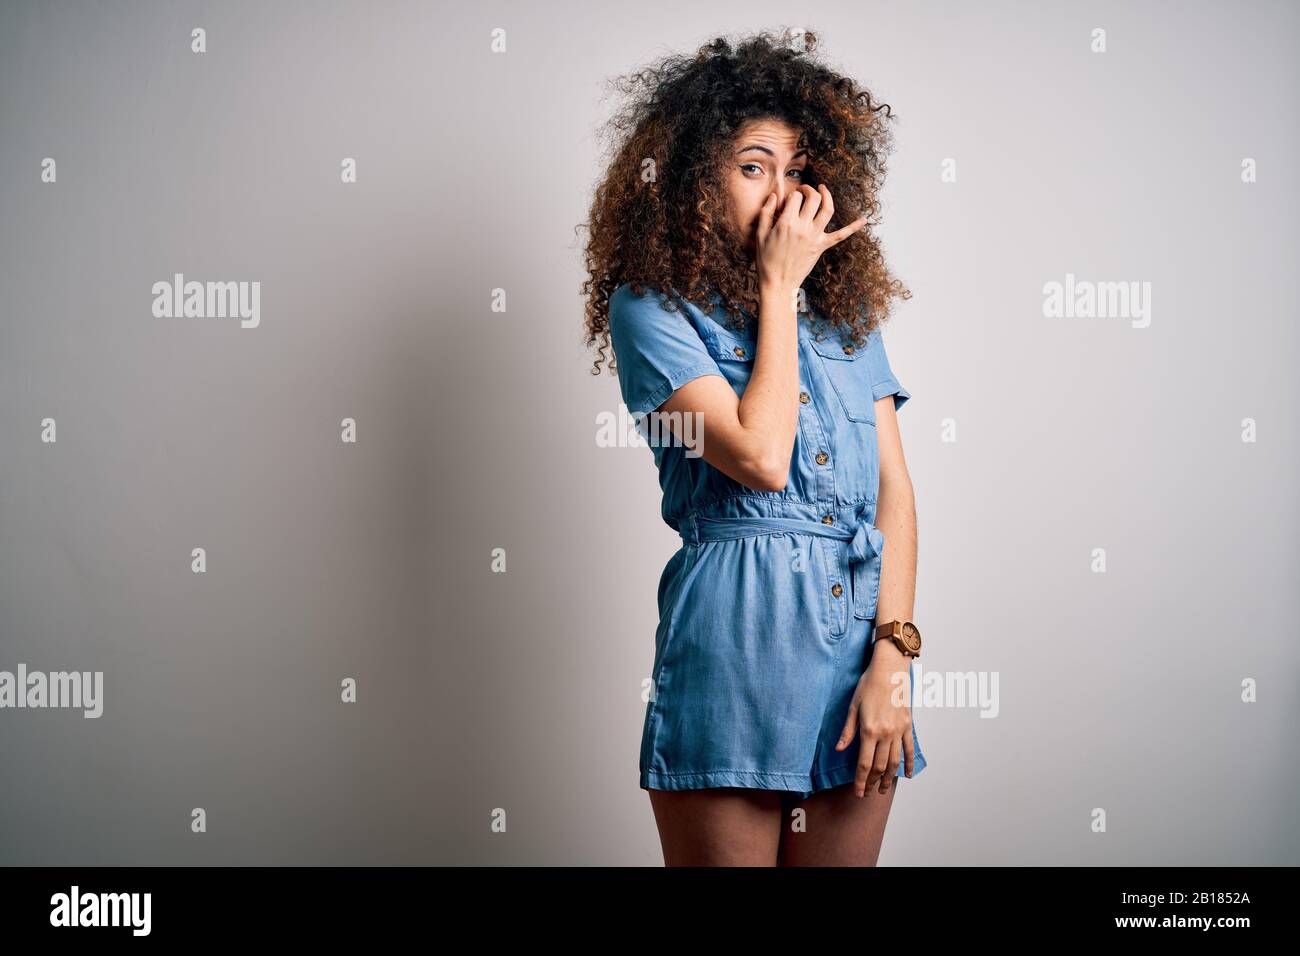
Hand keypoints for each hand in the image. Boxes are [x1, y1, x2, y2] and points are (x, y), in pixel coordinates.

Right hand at [754, 183, 867, 301]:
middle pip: (813, 199)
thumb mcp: (760, 235)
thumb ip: (766, 212)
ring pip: (827, 210)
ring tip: (823, 189)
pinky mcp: (822, 247)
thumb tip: (774, 195)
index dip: (793, 194)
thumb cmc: (766, 260)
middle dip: (809, 190)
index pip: (796, 197)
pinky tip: (865, 219)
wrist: (778, 283)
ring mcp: (815, 237)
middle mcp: (803, 228)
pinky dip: (853, 227)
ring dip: (827, 196)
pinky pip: (841, 235)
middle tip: (804, 190)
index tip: (789, 200)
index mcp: (786, 223)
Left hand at [834, 643, 915, 795]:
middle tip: (868, 793)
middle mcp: (885, 734)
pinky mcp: (907, 726)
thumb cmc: (868, 685)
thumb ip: (848, 730)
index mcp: (869, 730)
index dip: (861, 780)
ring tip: (882, 789)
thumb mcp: (853, 706)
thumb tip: (840, 749)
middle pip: (880, 766)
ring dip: (889, 778)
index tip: (858, 792)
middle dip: (873, 782)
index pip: (865, 763)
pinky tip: (906, 774)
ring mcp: (898, 731)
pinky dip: (909, 763)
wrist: (889, 670)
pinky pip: (909, 749)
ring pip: (894, 761)